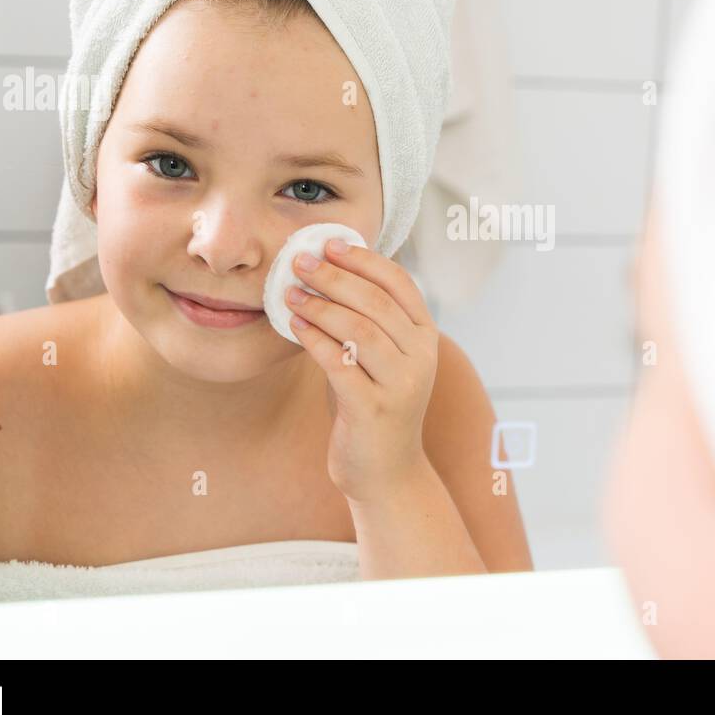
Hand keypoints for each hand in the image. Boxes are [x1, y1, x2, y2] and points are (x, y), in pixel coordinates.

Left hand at [283, 238, 438, 502]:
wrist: (386, 471)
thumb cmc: (375, 403)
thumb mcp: (382, 357)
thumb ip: (368, 318)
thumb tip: (327, 269)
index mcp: (425, 336)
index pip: (399, 282)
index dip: (364, 259)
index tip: (328, 243)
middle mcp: (420, 357)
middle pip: (375, 302)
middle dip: (333, 277)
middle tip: (299, 262)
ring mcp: (401, 384)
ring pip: (359, 329)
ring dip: (320, 306)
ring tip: (289, 294)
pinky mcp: (374, 409)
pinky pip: (339, 364)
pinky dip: (314, 340)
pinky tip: (294, 326)